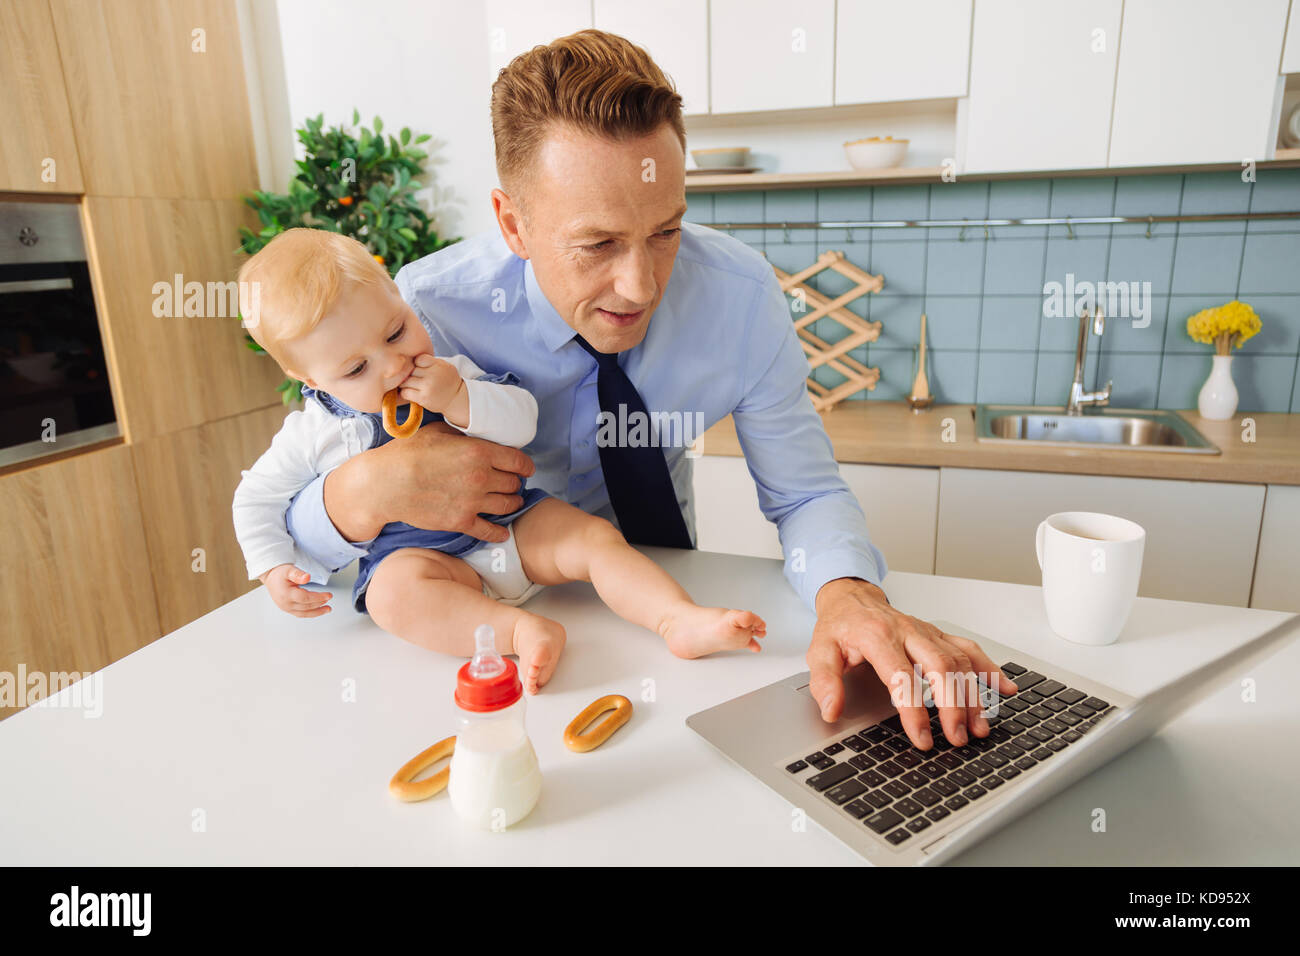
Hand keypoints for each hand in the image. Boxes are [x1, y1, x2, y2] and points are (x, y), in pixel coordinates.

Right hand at [260, 564, 332, 617]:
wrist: (271, 577)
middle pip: (306, 606)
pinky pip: (301, 614)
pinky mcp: (287, 609)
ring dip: (317, 612)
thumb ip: (298, 574)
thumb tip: (307, 577)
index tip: (328, 595)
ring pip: (304, 613)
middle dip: (320, 603)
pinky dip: (311, 613)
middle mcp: (285, 603)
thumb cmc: (279, 573)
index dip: (318, 597)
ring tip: (327, 609)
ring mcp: (286, 608)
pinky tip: (318, 611)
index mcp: (286, 594)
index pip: (305, 598)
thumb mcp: (289, 570)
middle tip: (329, 598)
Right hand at [323, 420, 533, 542]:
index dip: (525, 465)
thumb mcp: (438, 432)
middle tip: (512, 483)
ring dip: (512, 503)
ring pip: (507, 505)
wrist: (385, 484)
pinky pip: (489, 531)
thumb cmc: (406, 453)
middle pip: (513, 483)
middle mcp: (480, 477)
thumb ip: (463, 436)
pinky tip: (502, 533)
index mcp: (478, 451)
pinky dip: (498, 533)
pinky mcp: (460, 521)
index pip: (517, 460)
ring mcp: (472, 501)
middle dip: (515, 483)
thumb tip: (475, 438)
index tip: (525, 468)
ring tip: (510, 502)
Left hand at [398, 353, 464, 418]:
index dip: (417, 364)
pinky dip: (406, 393)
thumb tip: (408, 358)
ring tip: (413, 386)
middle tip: (416, 379)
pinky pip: (405, 393)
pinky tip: (412, 393)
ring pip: (406, 382)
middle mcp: (433, 375)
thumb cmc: (447, 380)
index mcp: (438, 365)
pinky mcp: (423, 398)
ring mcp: (428, 387)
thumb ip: (430, 361)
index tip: (421, 369)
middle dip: (411, 375)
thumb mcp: (444, 366)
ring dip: (407, 384)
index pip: (418, 359)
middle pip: (411, 371)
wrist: (457, 399)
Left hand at [807, 577, 1018, 749]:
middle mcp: (908, 632)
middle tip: (958, 737)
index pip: (901, 677)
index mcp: (878, 637)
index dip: (914, 710)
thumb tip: (831, 711)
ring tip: (979, 727)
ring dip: (973, 695)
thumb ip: (825, 681)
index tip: (922, 738)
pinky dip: (990, 668)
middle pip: (940, 667)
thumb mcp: (820, 651)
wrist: (852, 598)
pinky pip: (969, 649)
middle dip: (953, 706)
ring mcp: (926, 633)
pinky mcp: (938, 635)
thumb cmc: (840, 627)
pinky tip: (1005, 688)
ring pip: (958, 661)